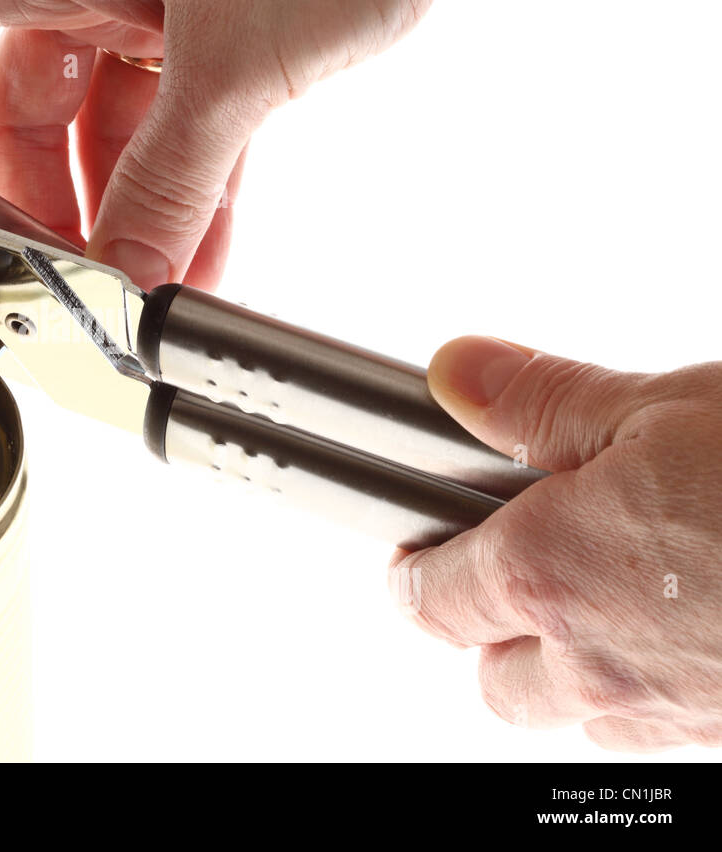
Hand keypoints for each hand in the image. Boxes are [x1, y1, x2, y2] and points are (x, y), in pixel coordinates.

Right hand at [0, 0, 546, 289]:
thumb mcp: (233, 61)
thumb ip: (168, 183)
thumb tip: (124, 272)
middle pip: (10, 107)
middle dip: (29, 203)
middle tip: (51, 280)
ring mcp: (156, 0)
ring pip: (103, 128)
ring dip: (120, 213)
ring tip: (142, 291)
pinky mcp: (226, 27)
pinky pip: (181, 127)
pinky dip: (186, 192)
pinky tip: (200, 259)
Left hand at [389, 336, 721, 751]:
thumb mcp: (668, 408)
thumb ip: (544, 403)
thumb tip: (460, 376)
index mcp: (554, 574)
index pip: (433, 602)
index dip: (414, 576)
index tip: (416, 554)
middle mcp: (604, 665)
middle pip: (496, 682)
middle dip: (489, 632)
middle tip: (518, 570)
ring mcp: (680, 714)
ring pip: (582, 719)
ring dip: (574, 668)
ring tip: (614, 595)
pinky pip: (667, 733)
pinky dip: (657, 690)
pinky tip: (696, 626)